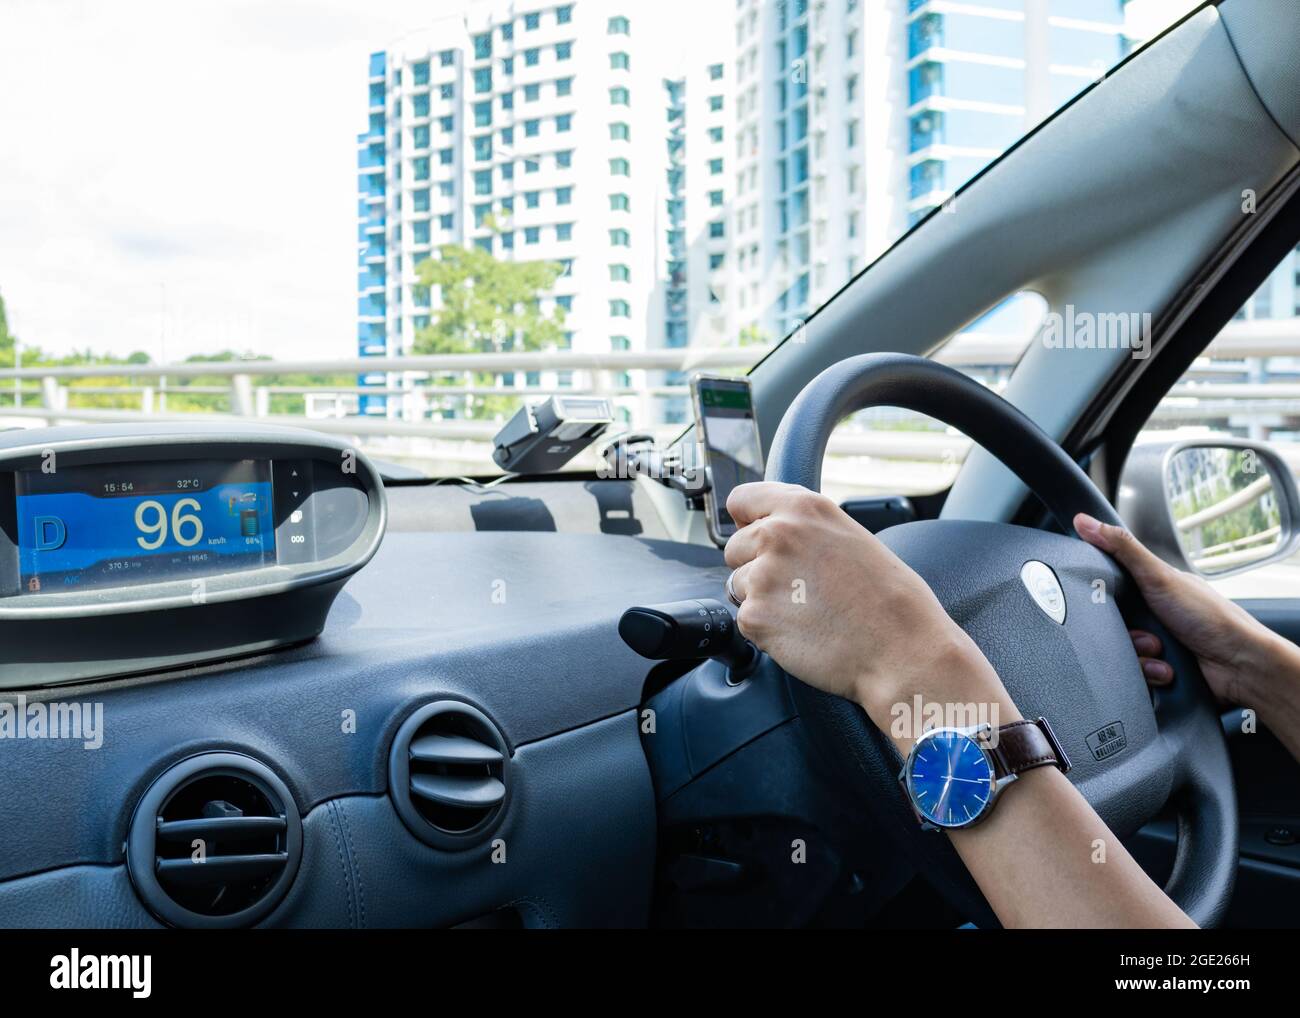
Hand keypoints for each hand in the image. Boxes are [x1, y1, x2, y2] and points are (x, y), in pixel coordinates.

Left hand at [725, 482, 1017, 748]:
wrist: (903, 650)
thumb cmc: (889, 600)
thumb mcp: (850, 536)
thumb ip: (805, 527)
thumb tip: (767, 529)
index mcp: (804, 507)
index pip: (741, 499)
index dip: (748, 521)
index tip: (757, 537)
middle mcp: (778, 533)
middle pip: (735, 546)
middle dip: (756, 566)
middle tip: (798, 588)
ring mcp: (763, 575)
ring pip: (738, 585)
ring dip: (761, 600)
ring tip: (806, 611)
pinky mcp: (755, 616)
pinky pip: (744, 620)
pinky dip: (766, 631)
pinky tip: (802, 632)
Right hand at [1074, 513, 1292, 705]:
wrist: (1240, 666)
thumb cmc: (1210, 617)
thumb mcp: (1159, 576)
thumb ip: (1121, 548)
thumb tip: (1085, 521)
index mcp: (1153, 586)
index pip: (1110, 585)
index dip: (1101, 595)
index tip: (1099, 600)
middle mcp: (1155, 613)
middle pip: (1112, 623)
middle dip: (1126, 631)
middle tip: (1144, 632)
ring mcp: (1159, 641)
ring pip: (1122, 650)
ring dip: (1140, 655)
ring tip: (1161, 652)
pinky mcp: (1161, 667)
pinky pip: (1136, 672)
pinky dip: (1150, 672)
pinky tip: (1167, 669)